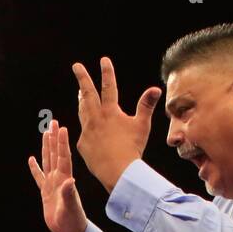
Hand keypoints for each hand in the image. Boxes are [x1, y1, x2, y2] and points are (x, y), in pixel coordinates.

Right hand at [28, 119, 87, 231]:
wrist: (70, 231)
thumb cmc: (73, 221)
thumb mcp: (70, 208)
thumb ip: (69, 194)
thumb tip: (70, 181)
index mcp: (65, 180)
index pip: (63, 157)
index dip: (62, 143)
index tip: (61, 128)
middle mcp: (59, 178)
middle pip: (55, 154)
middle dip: (54, 138)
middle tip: (53, 122)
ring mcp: (52, 184)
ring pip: (48, 161)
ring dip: (46, 147)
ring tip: (45, 133)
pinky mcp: (46, 192)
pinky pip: (39, 177)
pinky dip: (35, 168)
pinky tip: (31, 159)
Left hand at [73, 57, 161, 191]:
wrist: (117, 171)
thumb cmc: (132, 149)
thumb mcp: (142, 126)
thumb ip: (146, 105)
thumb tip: (156, 88)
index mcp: (110, 112)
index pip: (109, 87)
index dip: (107, 72)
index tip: (103, 59)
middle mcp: (96, 118)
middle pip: (87, 94)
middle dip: (82, 77)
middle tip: (76, 66)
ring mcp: (86, 131)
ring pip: (83, 111)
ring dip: (82, 100)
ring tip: (80, 94)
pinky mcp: (82, 144)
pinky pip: (84, 134)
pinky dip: (87, 129)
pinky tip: (89, 131)